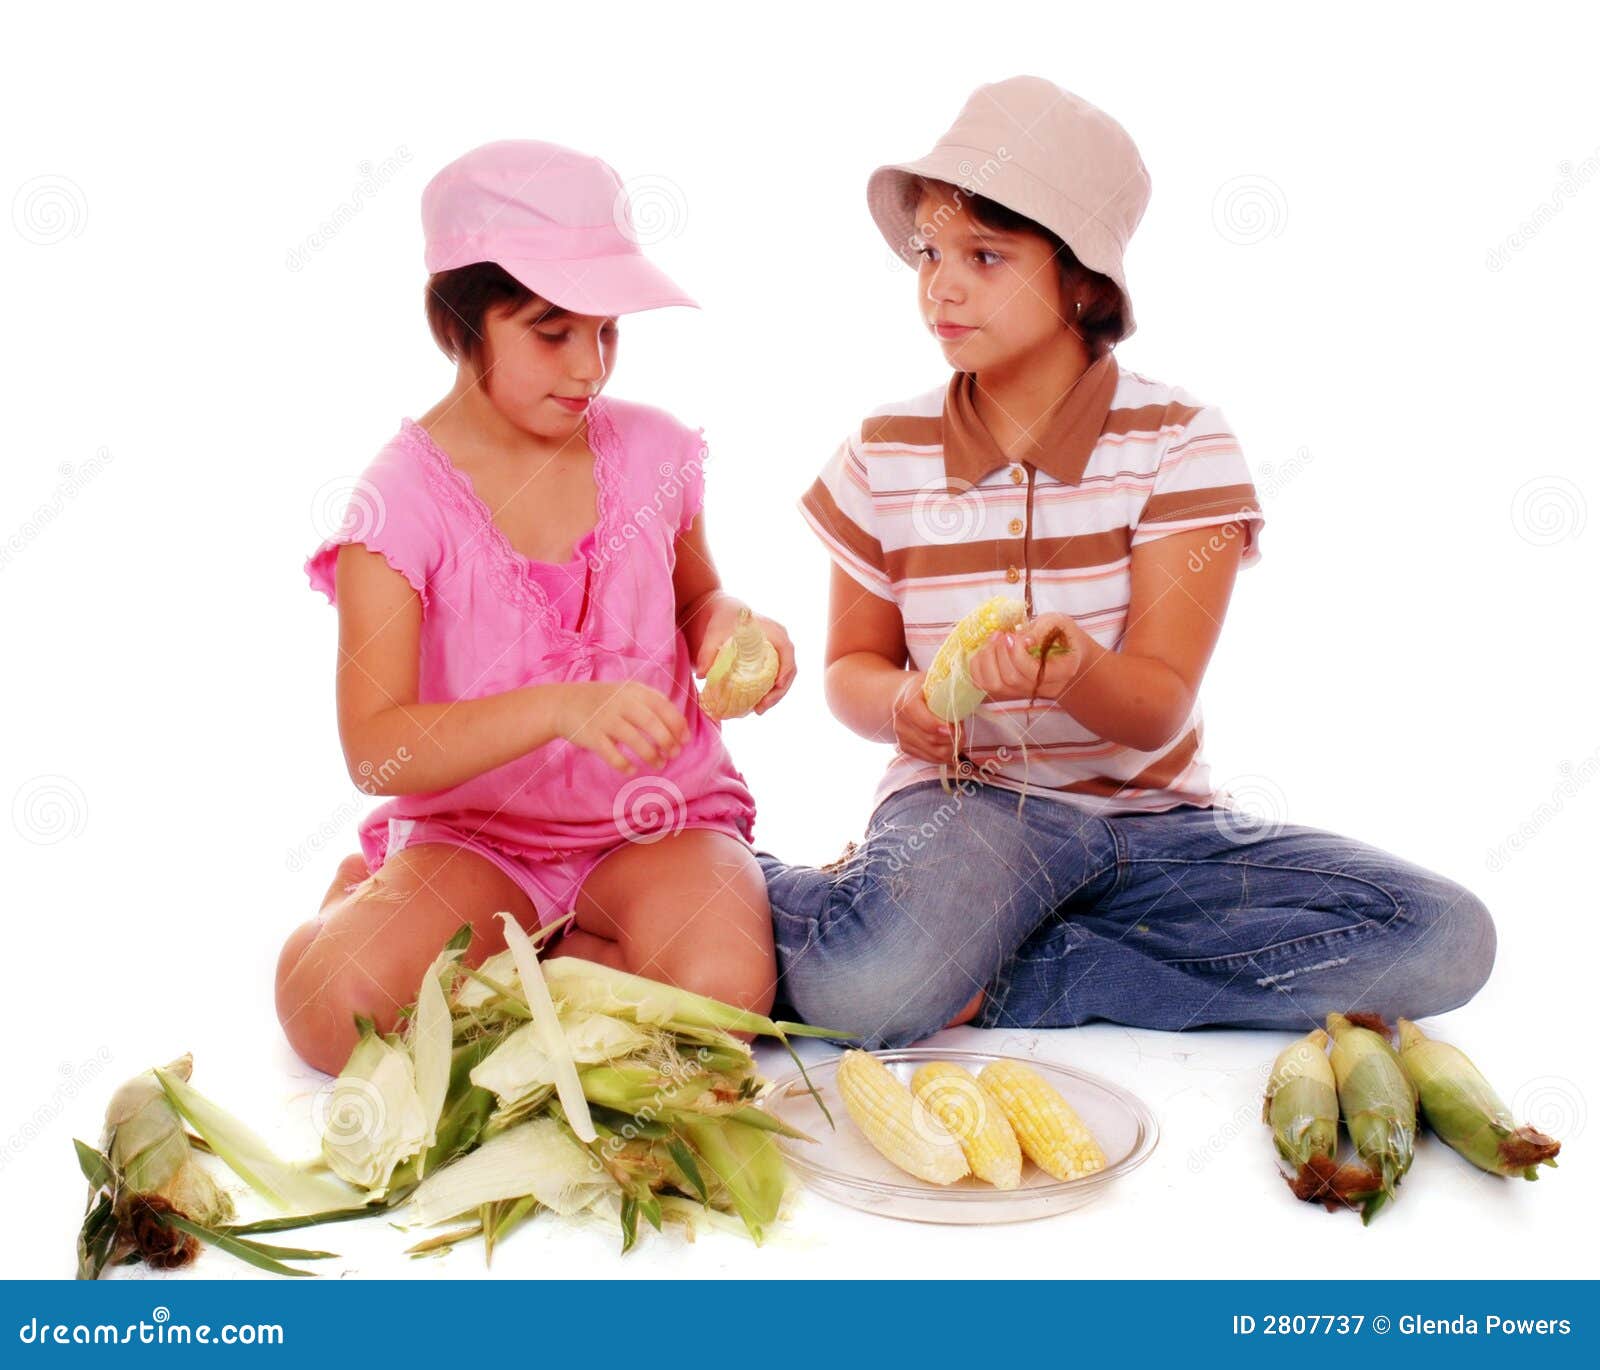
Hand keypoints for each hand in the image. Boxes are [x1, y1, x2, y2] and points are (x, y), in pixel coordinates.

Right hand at [554, 681, 690, 773]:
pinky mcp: (592, 736)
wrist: (564, 703)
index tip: (685, 740)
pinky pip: (612, 755)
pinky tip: (632, 770)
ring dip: (651, 755)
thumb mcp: (628, 693)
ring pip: (635, 740)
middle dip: (667, 741)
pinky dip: (625, 765)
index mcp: (634, 691)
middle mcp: (621, 703)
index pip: (663, 706)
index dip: (677, 724)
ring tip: (659, 764)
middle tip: (674, 754)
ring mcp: (606, 719)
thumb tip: (680, 729)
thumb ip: (652, 705)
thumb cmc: (606, 702)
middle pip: (652, 723)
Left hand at [693, 598, 796, 715]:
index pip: (787, 652)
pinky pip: (774, 678)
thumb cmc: (723, 618)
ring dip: (773, 696)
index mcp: (774, 632)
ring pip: (783, 678)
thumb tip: (702, 675)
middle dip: (778, 692)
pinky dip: (767, 692)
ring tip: (757, 710)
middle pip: (788, 670)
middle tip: (760, 708)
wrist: (723, 612)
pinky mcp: (770, 661)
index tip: (775, 686)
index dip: (785, 671)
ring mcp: (777, 653)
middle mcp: (780, 642)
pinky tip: (754, 704)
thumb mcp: (715, 632)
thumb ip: (708, 652)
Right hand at [892, 671, 966, 765]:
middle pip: (931, 739)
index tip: (956, 727)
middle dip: (952, 738)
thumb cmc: (927, 689)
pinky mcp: (905, 747)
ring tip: (958, 737)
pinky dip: (944, 756)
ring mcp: (901, 736)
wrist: (906, 696)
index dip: (942, 727)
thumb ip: (950, 690)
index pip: (925, 722)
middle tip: (962, 731)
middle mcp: (900, 721)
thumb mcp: (937, 682)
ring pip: (932, 752)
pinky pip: (929, 759)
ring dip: (951, 748)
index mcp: (907, 702)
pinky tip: (949, 745)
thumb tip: (969, 695)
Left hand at [965, 613, 1092, 705]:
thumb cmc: (1061, 633)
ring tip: (994, 639)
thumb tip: (1021, 639)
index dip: (1017, 654)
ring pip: (996, 686)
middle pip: (1012, 680)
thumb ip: (1041, 629)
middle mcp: (1044, 688)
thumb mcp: (1057, 622)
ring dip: (987, 659)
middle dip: (1000, 653)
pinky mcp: (1008, 690)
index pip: (1034, 673)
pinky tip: (986, 649)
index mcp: (1062, 671)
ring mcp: (1025, 692)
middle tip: (1002, 634)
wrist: (1064, 649)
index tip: (1012, 635)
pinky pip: (984, 685)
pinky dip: (978, 666)